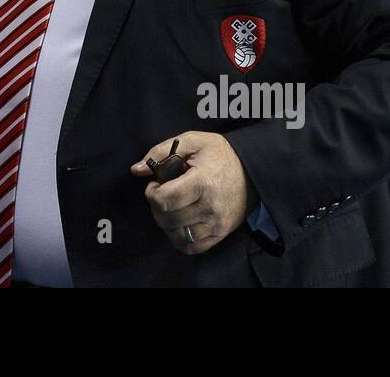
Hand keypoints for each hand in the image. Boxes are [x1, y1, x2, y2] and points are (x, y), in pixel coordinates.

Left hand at [130, 131, 255, 254]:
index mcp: (202, 182)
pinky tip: (179, 223)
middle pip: (168, 220)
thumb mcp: (192, 140)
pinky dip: (179, 238)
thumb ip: (161, 152)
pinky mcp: (220, 234)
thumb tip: (136, 170)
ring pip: (177, 236)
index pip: (165, 200)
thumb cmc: (220, 153)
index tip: (156, 184)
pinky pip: (192, 247)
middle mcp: (210, 207)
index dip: (152, 193)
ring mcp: (217, 224)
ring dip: (166, 224)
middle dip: (156, 207)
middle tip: (162, 195)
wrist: (252, 170)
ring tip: (171, 208)